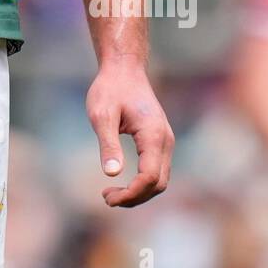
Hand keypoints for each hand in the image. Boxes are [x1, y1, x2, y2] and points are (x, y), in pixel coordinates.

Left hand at [86, 65, 173, 207]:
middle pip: (159, 184)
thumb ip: (108, 144)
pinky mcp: (159, 141)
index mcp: (153, 135)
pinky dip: (142, 183)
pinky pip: (156, 170)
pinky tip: (121, 183)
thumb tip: (112, 174)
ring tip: (110, 194)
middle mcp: (165, 140)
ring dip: (139, 192)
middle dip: (135, 197)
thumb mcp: (102, 115)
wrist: (124, 69)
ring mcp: (165, 141)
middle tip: (106, 198)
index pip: (150, 177)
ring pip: (160, 180)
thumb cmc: (110, 88)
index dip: (131, 193)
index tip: (107, 197)